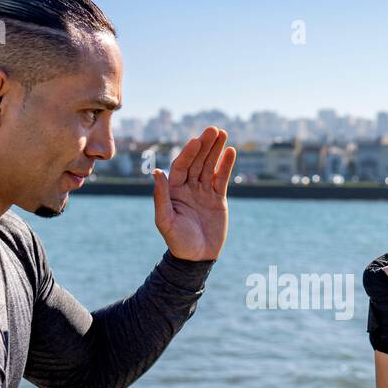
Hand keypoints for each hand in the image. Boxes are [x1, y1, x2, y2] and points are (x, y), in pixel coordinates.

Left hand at [153, 126, 235, 261]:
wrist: (197, 258)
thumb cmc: (178, 241)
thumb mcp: (165, 221)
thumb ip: (161, 197)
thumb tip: (156, 172)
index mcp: (173, 190)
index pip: (181, 166)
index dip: (189, 153)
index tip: (196, 140)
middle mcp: (188, 187)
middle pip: (197, 161)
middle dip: (205, 145)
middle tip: (213, 129)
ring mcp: (203, 191)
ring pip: (210, 166)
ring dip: (216, 150)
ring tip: (223, 133)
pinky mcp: (217, 198)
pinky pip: (221, 178)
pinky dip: (225, 165)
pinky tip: (230, 151)